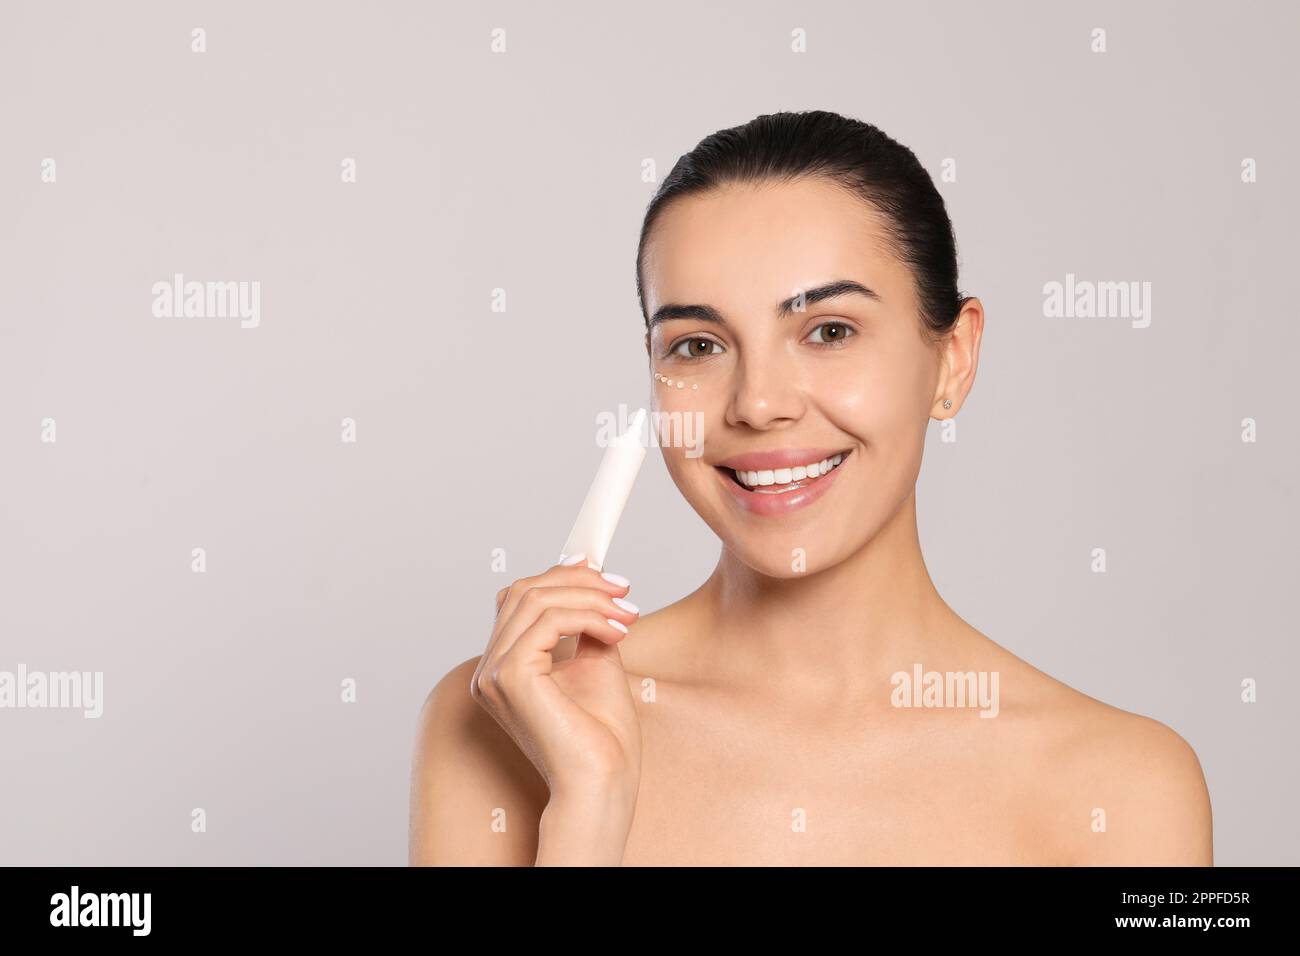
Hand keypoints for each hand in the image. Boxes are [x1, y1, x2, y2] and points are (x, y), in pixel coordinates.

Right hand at [471, 554, 642, 808]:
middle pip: (525, 591)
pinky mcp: (510, 676)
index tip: (607, 577)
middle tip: (624, 589)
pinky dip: (588, 616)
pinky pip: (548, 620)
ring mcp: (493, 673)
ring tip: (628, 614)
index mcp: (504, 668)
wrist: (602, 783)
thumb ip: (587, 625)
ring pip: (537, 599)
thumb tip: (595, 584)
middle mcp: (490, 670)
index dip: (562, 578)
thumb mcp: (596, 664)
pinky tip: (617, 631)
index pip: (520, 599)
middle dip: (580, 581)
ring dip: (591, 598)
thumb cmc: (602, 740)